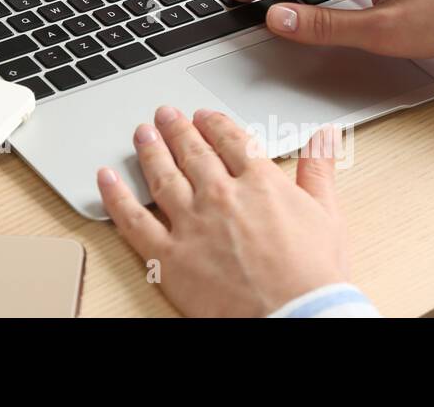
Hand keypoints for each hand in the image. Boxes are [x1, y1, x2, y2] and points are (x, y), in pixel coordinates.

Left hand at [98, 107, 347, 316]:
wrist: (295, 319)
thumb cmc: (314, 278)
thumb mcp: (327, 216)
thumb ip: (320, 170)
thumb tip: (326, 137)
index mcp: (258, 182)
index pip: (229, 140)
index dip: (213, 124)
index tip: (203, 116)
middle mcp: (219, 195)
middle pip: (192, 152)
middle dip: (176, 129)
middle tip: (164, 115)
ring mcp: (191, 224)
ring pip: (162, 176)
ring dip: (149, 150)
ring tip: (141, 133)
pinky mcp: (169, 256)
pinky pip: (133, 220)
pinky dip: (115, 196)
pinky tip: (105, 178)